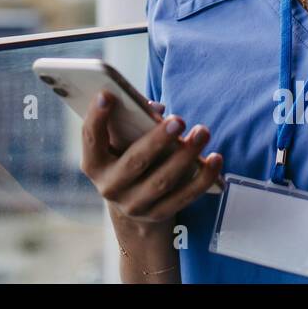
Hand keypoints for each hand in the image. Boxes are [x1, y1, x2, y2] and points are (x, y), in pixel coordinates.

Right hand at [80, 90, 222, 225]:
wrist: (132, 206)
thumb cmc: (126, 156)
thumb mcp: (119, 141)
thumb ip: (130, 120)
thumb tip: (156, 110)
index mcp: (94, 163)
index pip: (91, 139)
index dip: (96, 117)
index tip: (108, 93)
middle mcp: (110, 187)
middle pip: (135, 162)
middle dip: (158, 140)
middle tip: (179, 120)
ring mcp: (135, 205)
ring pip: (163, 181)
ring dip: (186, 155)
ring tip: (202, 132)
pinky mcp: (159, 215)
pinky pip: (185, 196)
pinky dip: (202, 178)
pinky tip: (215, 159)